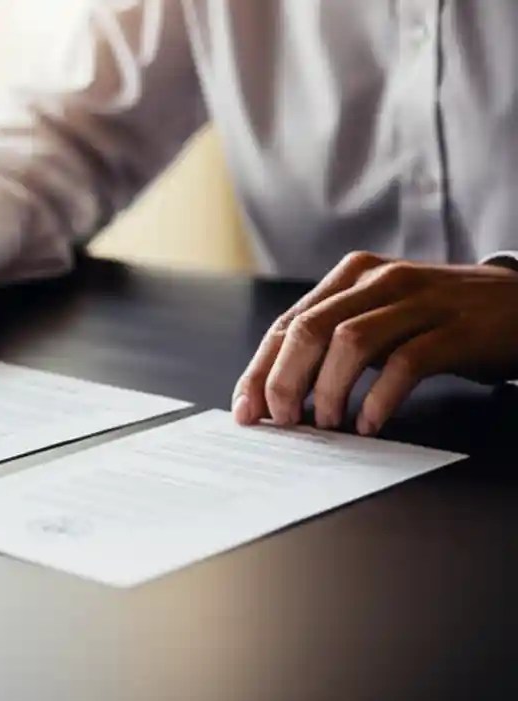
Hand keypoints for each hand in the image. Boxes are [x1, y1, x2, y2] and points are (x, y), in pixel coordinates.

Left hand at [232, 252, 517, 434]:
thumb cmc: (442, 318)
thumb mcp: (382, 317)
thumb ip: (335, 341)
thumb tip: (279, 391)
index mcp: (353, 275)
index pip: (289, 323)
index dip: (260, 370)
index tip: (246, 410)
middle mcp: (380, 280)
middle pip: (309, 328)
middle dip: (284, 380)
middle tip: (280, 420)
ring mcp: (420, 301)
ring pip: (350, 342)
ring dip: (329, 390)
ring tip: (326, 423)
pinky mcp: (456, 329)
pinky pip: (405, 364)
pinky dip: (378, 398)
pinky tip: (368, 423)